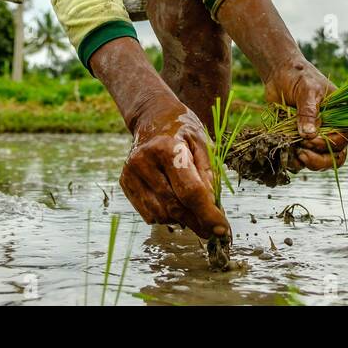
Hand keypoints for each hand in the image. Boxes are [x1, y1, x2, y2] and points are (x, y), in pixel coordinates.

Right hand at [119, 95, 229, 240]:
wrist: (153, 118)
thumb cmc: (184, 132)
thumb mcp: (204, 145)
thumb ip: (209, 177)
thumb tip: (211, 210)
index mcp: (167, 147)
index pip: (190, 191)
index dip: (208, 214)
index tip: (222, 230)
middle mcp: (144, 161)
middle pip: (175, 207)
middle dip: (197, 222)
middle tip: (213, 230)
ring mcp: (130, 173)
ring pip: (161, 215)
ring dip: (181, 220)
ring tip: (193, 209)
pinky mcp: (124, 182)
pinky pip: (149, 214)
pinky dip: (166, 215)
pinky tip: (174, 201)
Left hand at [265, 60, 347, 172]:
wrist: (279, 73)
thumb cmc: (299, 76)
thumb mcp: (307, 90)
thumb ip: (308, 112)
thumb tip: (309, 135)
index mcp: (339, 117)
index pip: (341, 140)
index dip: (327, 144)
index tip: (309, 139)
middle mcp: (329, 130)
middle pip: (333, 157)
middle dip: (318, 161)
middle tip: (302, 154)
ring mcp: (313, 137)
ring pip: (316, 161)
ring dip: (304, 162)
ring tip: (291, 152)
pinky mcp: (297, 140)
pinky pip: (298, 158)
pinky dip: (292, 161)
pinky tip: (284, 153)